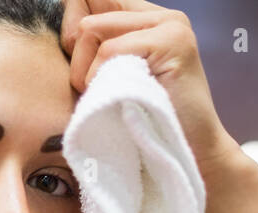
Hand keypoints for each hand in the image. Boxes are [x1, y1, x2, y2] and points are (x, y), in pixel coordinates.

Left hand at [61, 0, 241, 181]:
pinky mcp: (172, 42)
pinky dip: (100, 77)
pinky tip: (116, 96)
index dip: (73, 22)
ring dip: (86, 72)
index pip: (99, 1)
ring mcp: (170, 26)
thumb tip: (68, 28)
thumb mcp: (114, 80)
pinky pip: (108, 50)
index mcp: (149, 22)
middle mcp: (163, 17)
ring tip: (106, 95)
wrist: (189, 152)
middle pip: (87, 19)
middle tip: (91, 89)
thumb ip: (97, 51)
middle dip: (76, 59)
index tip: (72, 57)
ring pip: (92, 30)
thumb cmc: (148, 124)